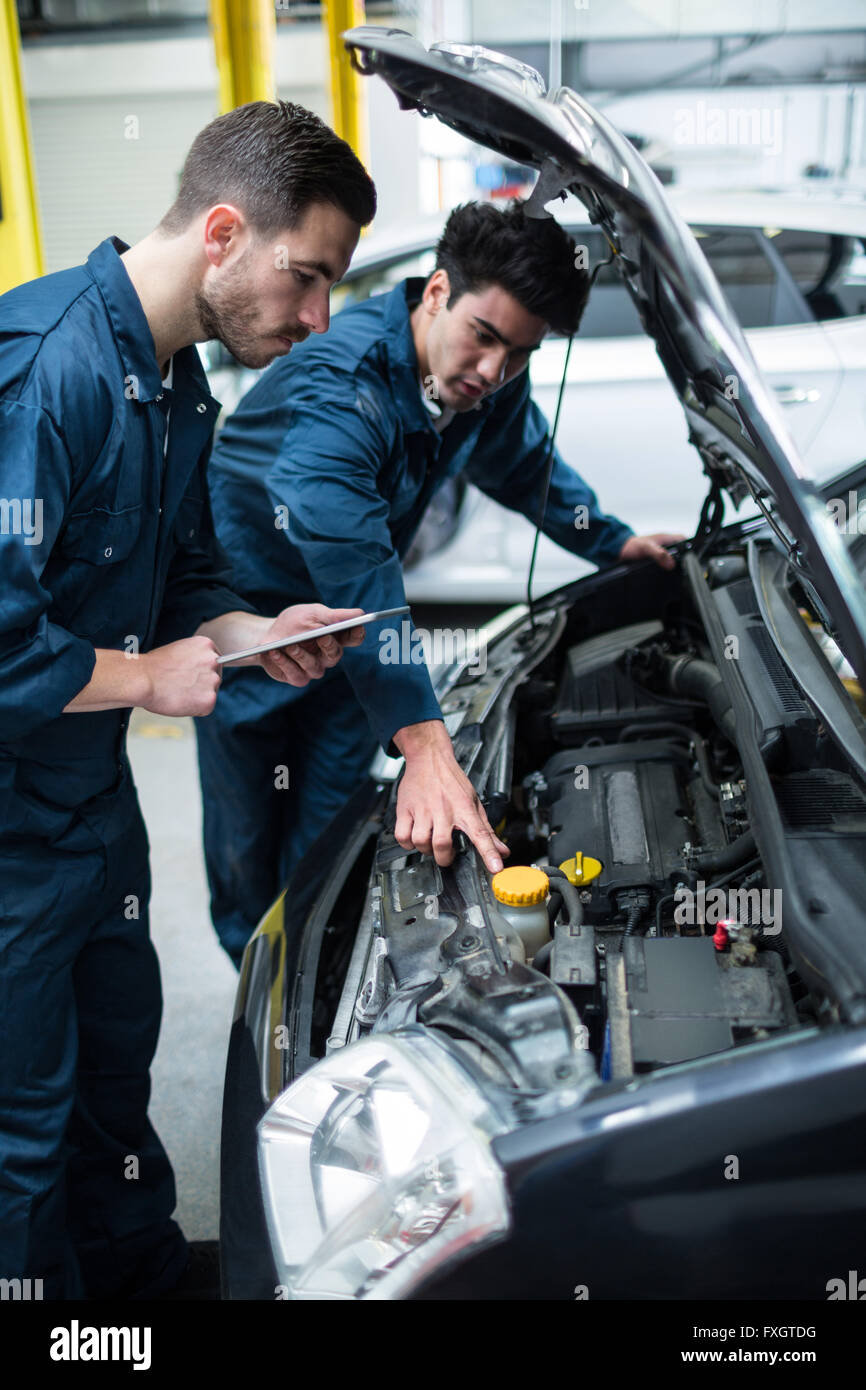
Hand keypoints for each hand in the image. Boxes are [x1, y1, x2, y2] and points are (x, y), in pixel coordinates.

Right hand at [141, 636, 221, 716]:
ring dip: (196, 697)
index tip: (189, 675)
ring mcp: (214, 680)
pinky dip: (192, 709)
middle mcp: (214, 660)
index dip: (200, 671)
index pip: (214, 661)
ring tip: (177, 693)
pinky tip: (179, 701)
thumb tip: (199, 671)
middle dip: (200, 684)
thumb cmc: (152, 667)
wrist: (142, 678)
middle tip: (180, 686)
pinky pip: (204, 708)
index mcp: (206, 644)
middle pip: (214, 677)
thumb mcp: (177, 651)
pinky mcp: (210, 699)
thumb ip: (194, 658)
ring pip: (209, 693)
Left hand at [259, 605, 365, 685]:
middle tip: (323, 637)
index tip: (357, 626)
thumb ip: (334, 616)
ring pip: (314, 667)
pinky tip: (276, 652)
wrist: (267, 634)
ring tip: (290, 645)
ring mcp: (313, 669)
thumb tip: (359, 614)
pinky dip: (284, 662)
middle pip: (335, 655)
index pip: (353, 639)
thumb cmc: (293, 622)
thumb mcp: (312, 613)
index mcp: (335, 638)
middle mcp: (327, 656)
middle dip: (329, 646)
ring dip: (301, 655)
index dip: (357, 634)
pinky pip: (295, 674)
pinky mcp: (297, 678)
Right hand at [393, 721, 509, 874]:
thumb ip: (487, 830)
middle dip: (443, 858)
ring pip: (420, 842)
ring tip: (429, 843)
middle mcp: (444, 810)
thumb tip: (502, 851)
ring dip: (425, 849)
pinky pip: (402, 836)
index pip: (481, 834)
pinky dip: (407, 843)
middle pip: (441, 844)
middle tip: (445, 855)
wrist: (429, 757)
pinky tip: (414, 837)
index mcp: (465, 809)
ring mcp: (423, 809)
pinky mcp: (405, 809)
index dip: (489, 853)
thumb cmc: (451, 780)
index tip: (495, 867)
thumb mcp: (474, 802)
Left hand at [618, 532, 684, 570]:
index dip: (690, 548)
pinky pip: (666, 566)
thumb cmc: (632, 546)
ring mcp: (662, 554)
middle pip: (681, 552)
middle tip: (686, 569)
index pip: (684, 540)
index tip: (692, 559)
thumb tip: (671, 563)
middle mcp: (666, 546)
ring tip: (678, 575)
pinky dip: (667, 571)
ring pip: (674, 560)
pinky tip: (667, 576)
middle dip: (684, 560)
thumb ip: (659, 554)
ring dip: (675, 567)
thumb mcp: (646, 548)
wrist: (620, 552)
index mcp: (666, 539)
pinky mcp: (657, 561)